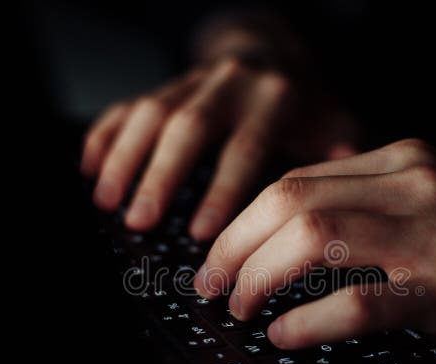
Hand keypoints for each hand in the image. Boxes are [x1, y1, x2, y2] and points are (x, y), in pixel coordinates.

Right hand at [81, 58, 355, 239]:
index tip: (205, 234)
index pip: (245, 146)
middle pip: (188, 127)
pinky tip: (89, 168)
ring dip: (125, 158)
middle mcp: (230, 83)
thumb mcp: (332, 122)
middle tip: (141, 222)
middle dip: (161, 176)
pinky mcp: (165, 84)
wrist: (270, 57)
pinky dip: (105, 134)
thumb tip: (346, 173)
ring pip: (150, 112)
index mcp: (273, 98)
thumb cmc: (302, 106)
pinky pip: (128, 103)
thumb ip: (340, 148)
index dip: (223, 190)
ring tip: (107, 201)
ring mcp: (192, 80)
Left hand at [194, 139, 435, 363]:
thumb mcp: (432, 208)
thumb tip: (281, 241)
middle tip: (213, 287)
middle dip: (235, 248)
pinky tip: (288, 335)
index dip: (243, 222)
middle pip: (290, 202)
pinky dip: (310, 320)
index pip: (296, 180)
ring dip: (260, 279)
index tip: (217, 257)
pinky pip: (359, 300)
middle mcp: (417, 181)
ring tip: (242, 309)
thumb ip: (368, 209)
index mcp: (405, 159)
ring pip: (313, 238)